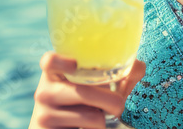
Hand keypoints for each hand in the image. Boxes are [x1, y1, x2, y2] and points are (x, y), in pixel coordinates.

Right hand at [30, 51, 145, 128]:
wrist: (59, 128)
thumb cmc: (81, 103)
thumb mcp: (95, 87)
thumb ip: (118, 73)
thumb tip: (138, 65)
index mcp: (54, 72)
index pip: (49, 61)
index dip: (61, 61)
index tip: (76, 64)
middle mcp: (44, 90)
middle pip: (83, 92)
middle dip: (112, 100)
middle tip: (119, 104)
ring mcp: (44, 112)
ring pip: (89, 115)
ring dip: (104, 118)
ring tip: (100, 116)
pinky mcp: (48, 128)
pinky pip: (86, 128)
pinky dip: (97, 128)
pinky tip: (91, 127)